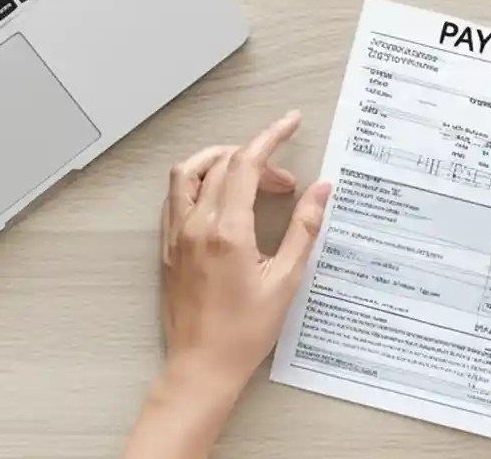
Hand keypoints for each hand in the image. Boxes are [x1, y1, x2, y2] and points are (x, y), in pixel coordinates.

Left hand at [125, 112, 330, 458]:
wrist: (201, 367)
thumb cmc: (245, 331)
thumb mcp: (286, 280)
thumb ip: (305, 229)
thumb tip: (322, 189)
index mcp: (227, 230)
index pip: (246, 163)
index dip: (270, 137)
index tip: (290, 122)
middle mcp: (196, 225)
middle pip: (222, 164)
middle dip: (257, 159)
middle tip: (287, 183)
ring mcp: (176, 235)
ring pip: (187, 173)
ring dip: (218, 161)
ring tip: (248, 175)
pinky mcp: (167, 247)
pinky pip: (175, 198)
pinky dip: (198, 182)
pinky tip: (220, 199)